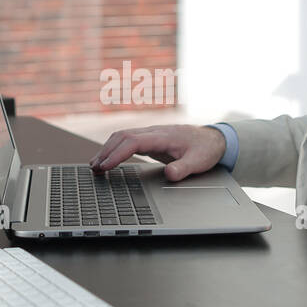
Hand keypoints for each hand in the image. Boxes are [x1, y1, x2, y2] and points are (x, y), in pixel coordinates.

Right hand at [89, 125, 226, 180]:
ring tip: (94, 165)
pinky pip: (127, 140)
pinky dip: (114, 148)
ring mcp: (150, 134)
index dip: (117, 154)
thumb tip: (170, 174)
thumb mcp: (199, 161)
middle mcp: (154, 132)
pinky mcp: (150, 139)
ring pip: (122, 136)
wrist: (213, 139)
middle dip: (106, 151)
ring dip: (107, 149)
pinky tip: (107, 159)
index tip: (105, 166)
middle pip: (123, 137)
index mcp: (163, 136)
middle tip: (93, 168)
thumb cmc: (205, 149)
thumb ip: (184, 168)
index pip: (133, 142)